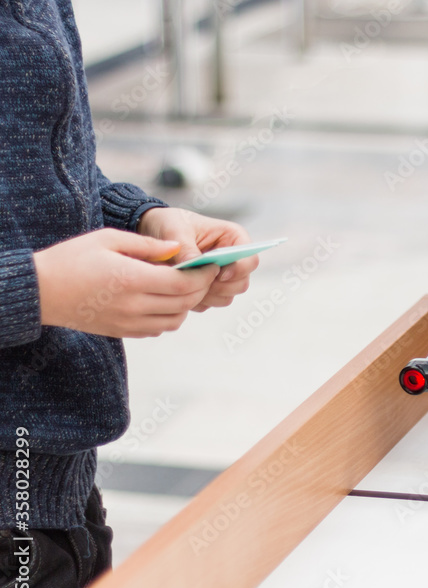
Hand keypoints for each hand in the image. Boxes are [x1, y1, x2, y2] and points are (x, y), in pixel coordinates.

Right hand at [34, 228, 219, 337]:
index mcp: (132, 279)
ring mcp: (128, 322)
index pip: (183, 282)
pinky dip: (169, 316)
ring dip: (186, 305)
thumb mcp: (108, 239)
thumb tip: (178, 248)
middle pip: (185, 303)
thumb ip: (148, 245)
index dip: (203, 274)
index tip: (211, 264)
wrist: (39, 291)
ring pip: (175, 320)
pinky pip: (158, 329)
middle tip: (204, 274)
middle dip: (201, 288)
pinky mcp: (122, 332)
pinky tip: (163, 300)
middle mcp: (133, 305)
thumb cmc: (72, 258)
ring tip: (183, 287)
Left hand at [138, 207, 257, 311]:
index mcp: (234, 238)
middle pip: (241, 283)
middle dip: (220, 286)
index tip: (217, 273)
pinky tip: (180, 289)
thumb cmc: (172, 223)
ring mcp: (224, 277)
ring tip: (185, 284)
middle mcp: (234, 260)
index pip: (250, 259)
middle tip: (196, 281)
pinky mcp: (211, 290)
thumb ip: (185, 247)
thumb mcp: (175, 229)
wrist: (157, 233)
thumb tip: (191, 263)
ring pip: (227, 297)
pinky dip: (197, 300)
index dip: (239, 269)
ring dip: (207, 295)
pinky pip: (210, 303)